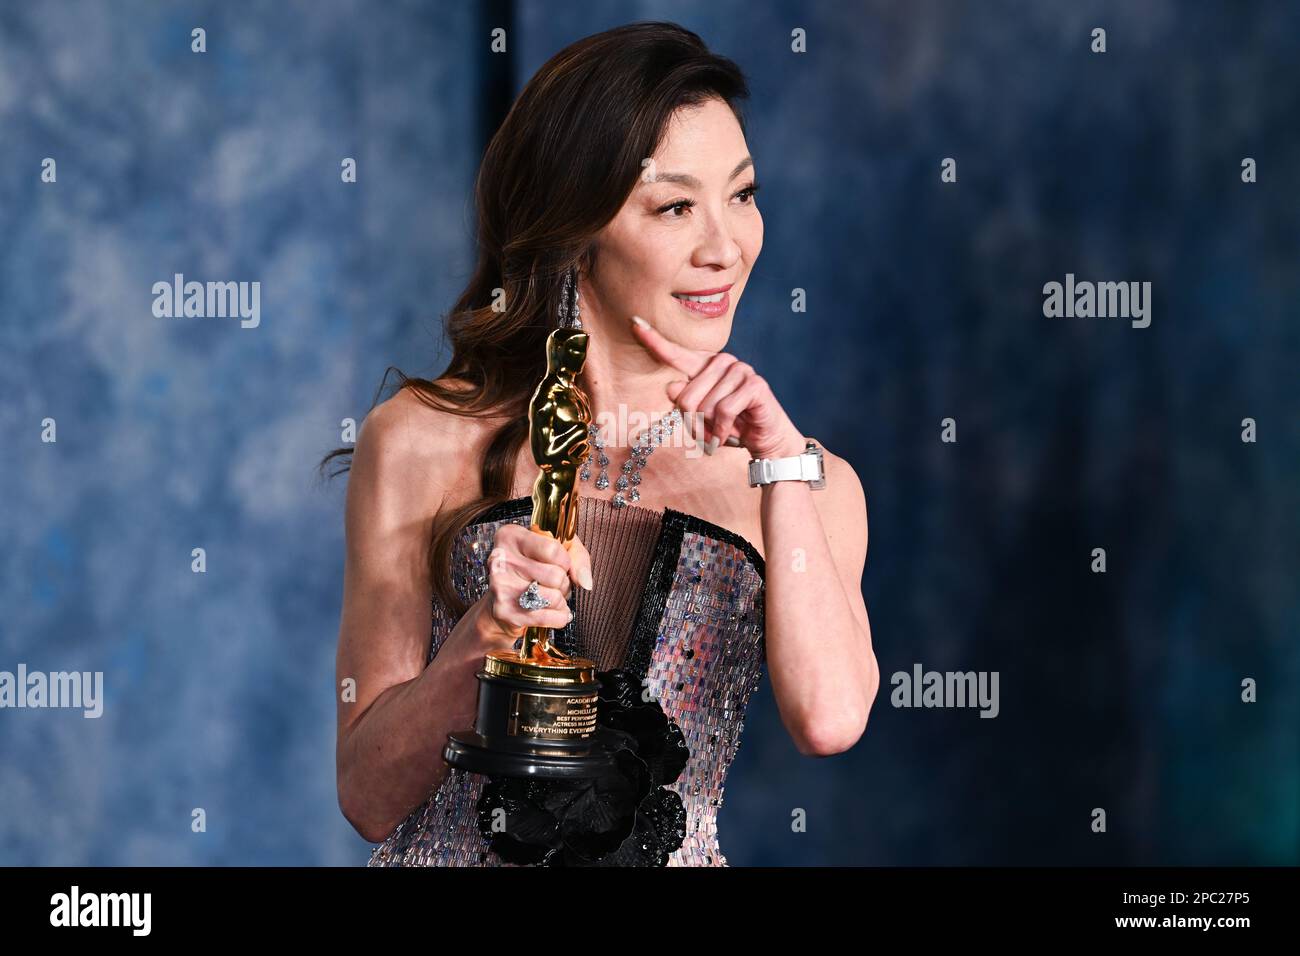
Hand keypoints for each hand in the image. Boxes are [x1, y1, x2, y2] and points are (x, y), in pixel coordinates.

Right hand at [477, 523, 593, 644]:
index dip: (565, 561)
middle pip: (555, 576)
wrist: (503, 601)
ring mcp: (500, 586)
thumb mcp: (558, 548)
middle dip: (563, 583)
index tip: (560, 564)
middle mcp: (501, 559)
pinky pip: (548, 618)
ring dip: (560, 601)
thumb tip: (584, 581)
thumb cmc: (533, 569)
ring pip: (554, 598)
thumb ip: (577, 556)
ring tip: (550, 596)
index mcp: (511, 536)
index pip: (553, 550)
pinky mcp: (504, 611)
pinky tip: (553, 612)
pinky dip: (558, 617)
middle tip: (554, 584)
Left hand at [630, 315, 805, 459]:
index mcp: (706, 365)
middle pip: (685, 396)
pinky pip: (724, 411)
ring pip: (705, 407)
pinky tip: (726, 437)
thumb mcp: (701, 417)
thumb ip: (685, 401)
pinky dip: (722, 431)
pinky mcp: (755, 385)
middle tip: (705, 435)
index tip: (634, 323)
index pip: (676, 353)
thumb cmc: (730, 426)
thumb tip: (672, 386)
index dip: (654, 340)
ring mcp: (741, 370)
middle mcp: (723, 362)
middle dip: (693, 424)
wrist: (765, 440)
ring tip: (718, 435)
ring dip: (709, 430)